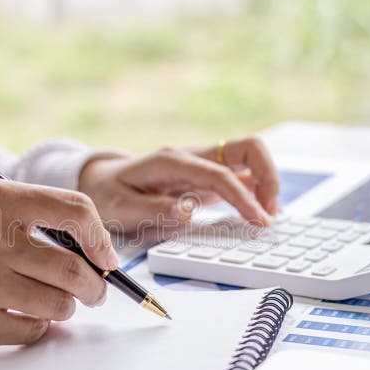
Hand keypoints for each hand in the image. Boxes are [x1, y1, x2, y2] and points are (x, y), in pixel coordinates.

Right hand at [0, 180, 117, 347]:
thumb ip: (46, 217)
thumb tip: (101, 254)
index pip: (74, 210)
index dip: (101, 238)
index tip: (106, 257)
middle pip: (73, 270)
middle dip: (95, 286)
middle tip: (94, 290)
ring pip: (59, 305)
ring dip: (64, 306)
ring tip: (49, 298)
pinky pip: (33, 331)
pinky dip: (37, 325)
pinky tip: (19, 311)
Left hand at [78, 137, 279, 233]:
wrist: (99, 182)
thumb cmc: (109, 195)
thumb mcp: (122, 209)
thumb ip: (156, 210)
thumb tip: (190, 211)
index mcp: (172, 161)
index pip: (221, 174)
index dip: (245, 198)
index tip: (260, 222)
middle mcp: (192, 156)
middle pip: (247, 148)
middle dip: (268, 177)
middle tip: (270, 213)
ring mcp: (201, 163)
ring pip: (248, 158)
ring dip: (266, 182)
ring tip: (268, 215)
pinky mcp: (205, 174)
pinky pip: (240, 174)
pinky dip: (255, 189)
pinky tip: (257, 211)